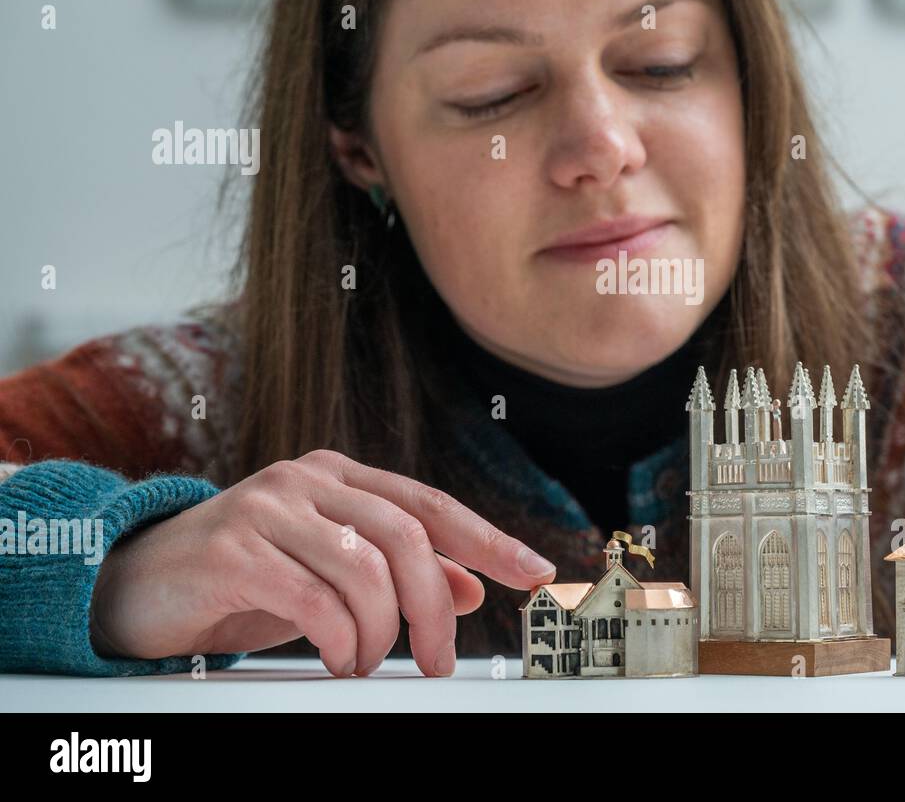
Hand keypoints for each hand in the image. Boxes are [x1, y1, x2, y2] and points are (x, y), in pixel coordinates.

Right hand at [88, 449, 556, 676]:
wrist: (134, 583)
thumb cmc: (242, 578)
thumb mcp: (328, 572)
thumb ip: (395, 572)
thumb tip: (470, 590)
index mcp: (339, 476)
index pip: (430, 505)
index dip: (488, 539)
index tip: (535, 572)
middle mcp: (308, 480)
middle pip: (406, 536)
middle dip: (434, 606)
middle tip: (440, 660)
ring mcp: (268, 508)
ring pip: (365, 567)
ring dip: (382, 631)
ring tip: (367, 663)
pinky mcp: (232, 549)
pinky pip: (313, 597)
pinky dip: (339, 637)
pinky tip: (337, 657)